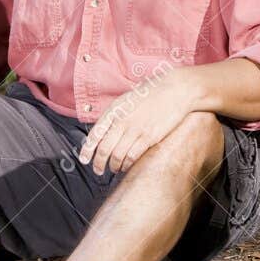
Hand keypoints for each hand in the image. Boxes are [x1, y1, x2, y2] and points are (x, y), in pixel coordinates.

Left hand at [78, 72, 195, 174]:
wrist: (175, 90)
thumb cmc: (152, 92)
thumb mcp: (127, 99)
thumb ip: (115, 114)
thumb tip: (105, 130)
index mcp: (114, 110)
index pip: (95, 134)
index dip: (87, 150)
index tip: (84, 159)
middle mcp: (121, 121)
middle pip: (104, 149)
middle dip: (98, 163)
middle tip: (98, 170)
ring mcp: (135, 130)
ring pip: (117, 155)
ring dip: (113, 166)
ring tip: (114, 169)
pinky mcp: (149, 137)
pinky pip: (132, 156)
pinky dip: (127, 164)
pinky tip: (127, 166)